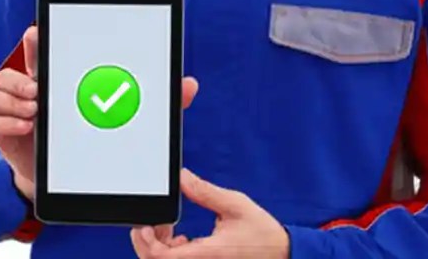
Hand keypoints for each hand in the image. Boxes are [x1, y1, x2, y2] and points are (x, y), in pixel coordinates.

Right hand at [0, 26, 199, 201]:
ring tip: (36, 108)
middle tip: (38, 82)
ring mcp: (16, 111)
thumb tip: (189, 83)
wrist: (73, 179)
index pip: (43, 50)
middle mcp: (33, 91)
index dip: (36, 39)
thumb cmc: (99, 139)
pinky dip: (7, 120)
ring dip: (13, 95)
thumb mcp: (131, 118)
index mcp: (59, 78)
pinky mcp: (5, 134)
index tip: (37, 30)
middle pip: (14, 65)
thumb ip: (158, 102)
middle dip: (21, 66)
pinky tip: (27, 126)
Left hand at [130, 169, 288, 258]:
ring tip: (170, 227)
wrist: (282, 254)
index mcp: (207, 254)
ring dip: (159, 246)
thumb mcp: (234, 205)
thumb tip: (181, 177)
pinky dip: (170, 252)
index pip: (162, 257)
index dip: (146, 242)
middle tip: (155, 221)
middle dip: (147, 241)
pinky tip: (181, 238)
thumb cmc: (262, 234)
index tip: (145, 224)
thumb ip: (204, 191)